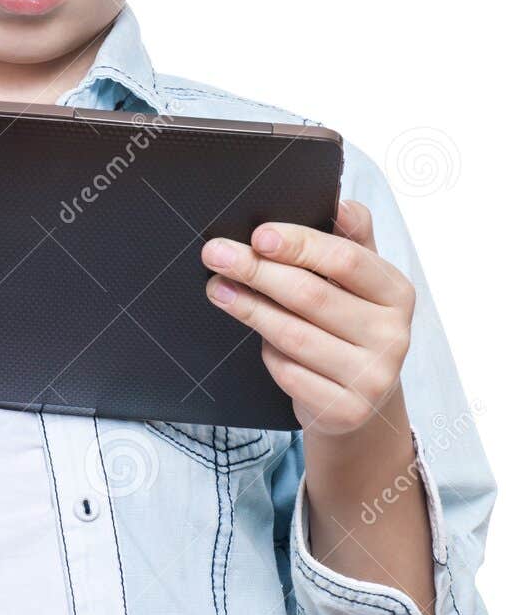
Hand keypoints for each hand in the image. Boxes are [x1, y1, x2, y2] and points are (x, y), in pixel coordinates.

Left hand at [200, 198, 415, 435]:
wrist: (361, 403)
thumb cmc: (350, 326)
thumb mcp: (359, 282)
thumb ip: (352, 239)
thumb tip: (341, 204)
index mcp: (396, 292)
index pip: (346, 260)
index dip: (299, 245)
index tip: (258, 235)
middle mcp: (393, 335)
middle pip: (311, 296)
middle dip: (257, 271)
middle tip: (217, 254)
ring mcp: (373, 378)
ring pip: (293, 336)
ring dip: (249, 308)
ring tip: (218, 289)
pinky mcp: (346, 411)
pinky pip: (289, 373)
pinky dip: (268, 354)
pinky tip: (259, 340)